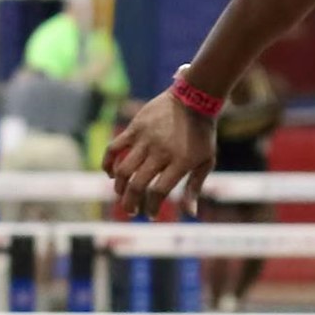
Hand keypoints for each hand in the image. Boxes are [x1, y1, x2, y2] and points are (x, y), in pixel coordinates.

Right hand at [102, 86, 218, 217]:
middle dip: (131, 202)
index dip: (152, 207)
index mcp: (180, 162)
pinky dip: (108, 162)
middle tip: (131, 212)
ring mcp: (146, 139)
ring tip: (122, 196)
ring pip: (124, 169)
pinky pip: (114, 148)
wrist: (194, 99)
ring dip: (119, 187)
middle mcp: (161, 152)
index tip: (151, 215)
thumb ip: (195, 187)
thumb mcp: (206, 161)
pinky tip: (110, 173)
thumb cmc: (202, 135)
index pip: (159, 191)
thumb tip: (191, 213)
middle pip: (138, 183)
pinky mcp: (135, 128)